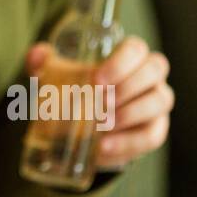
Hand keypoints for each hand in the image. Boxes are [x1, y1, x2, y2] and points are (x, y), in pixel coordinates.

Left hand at [24, 36, 173, 168]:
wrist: (84, 124)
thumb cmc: (76, 88)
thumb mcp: (55, 75)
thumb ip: (43, 62)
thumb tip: (37, 56)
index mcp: (128, 55)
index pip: (136, 48)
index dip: (120, 62)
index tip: (96, 80)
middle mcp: (149, 75)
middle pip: (154, 70)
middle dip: (127, 87)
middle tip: (100, 103)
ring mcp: (156, 101)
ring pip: (159, 101)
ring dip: (131, 113)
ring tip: (102, 125)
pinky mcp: (155, 129)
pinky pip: (153, 135)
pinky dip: (129, 142)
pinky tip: (105, 147)